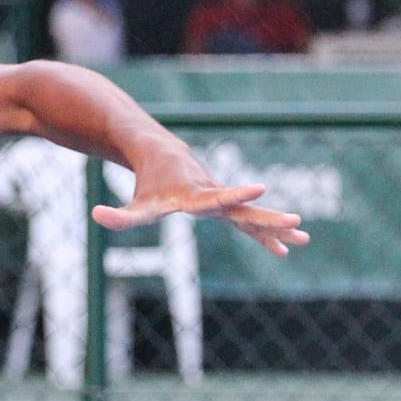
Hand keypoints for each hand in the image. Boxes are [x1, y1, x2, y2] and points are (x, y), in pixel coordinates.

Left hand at [92, 164, 309, 257]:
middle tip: (296, 223)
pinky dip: (265, 233)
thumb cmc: (146, 185)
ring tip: (303, 238)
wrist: (160, 153)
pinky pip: (248, 222)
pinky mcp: (224, 205)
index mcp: (195, 196)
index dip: (237, 196)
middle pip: (244, 210)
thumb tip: (96, 216)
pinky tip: (285, 247)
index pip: (217, 199)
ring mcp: (222, 200)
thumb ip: (118, 215)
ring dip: (275, 228)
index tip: (261, 190)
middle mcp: (213, 197)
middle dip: (268, 218)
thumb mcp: (133, 204)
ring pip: (252, 216)